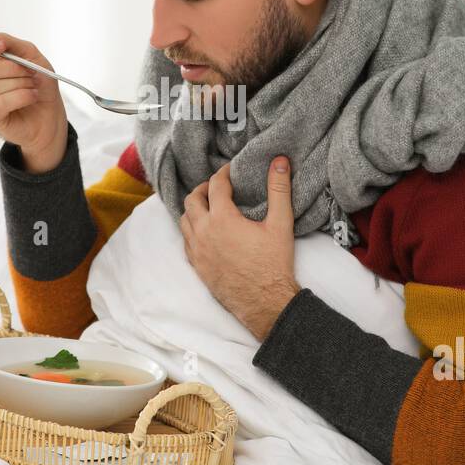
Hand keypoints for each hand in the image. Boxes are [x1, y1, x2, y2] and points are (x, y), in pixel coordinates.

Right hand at [0, 29, 66, 172]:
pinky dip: (20, 97)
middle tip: (30, 72)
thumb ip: (9, 42)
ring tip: (32, 86)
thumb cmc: (37, 82)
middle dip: (11, 69)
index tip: (2, 46)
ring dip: (18, 84)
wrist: (49, 113)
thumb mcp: (29, 55)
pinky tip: (31, 96)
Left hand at [180, 155, 300, 341]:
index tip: (230, 171)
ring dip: (194, 209)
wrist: (265, 302)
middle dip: (203, 189)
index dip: (223, 174)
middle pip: (192, 200)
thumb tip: (279, 161)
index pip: (215, 185)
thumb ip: (279, 189)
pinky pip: (185, 242)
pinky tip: (204, 232)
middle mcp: (203, 233)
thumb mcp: (280, 223)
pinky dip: (191, 230)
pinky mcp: (197, 266)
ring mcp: (197, 251)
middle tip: (216, 187)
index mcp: (222, 218)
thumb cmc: (274, 264)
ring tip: (208, 206)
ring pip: (184, 221)